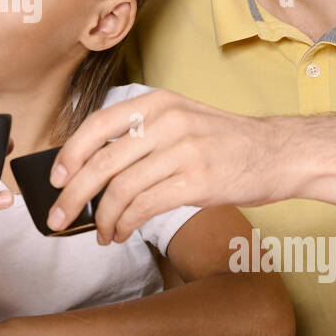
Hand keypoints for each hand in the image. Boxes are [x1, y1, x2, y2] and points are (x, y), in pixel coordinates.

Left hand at [48, 89, 279, 243]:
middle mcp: (166, 121)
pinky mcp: (197, 181)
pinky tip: (122, 233)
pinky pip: (145, 207)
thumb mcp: (181, 119)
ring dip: (103, 219)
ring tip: (102, 233)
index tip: (56, 179)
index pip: (96, 125)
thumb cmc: (225, 142)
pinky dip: (125, 224)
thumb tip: (91, 167)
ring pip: (121, 189)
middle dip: (73, 196)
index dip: (69, 154)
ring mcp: (183, 150)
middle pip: (102, 162)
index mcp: (156, 102)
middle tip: (59, 219)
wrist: (280, 153)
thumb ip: (140, 134)